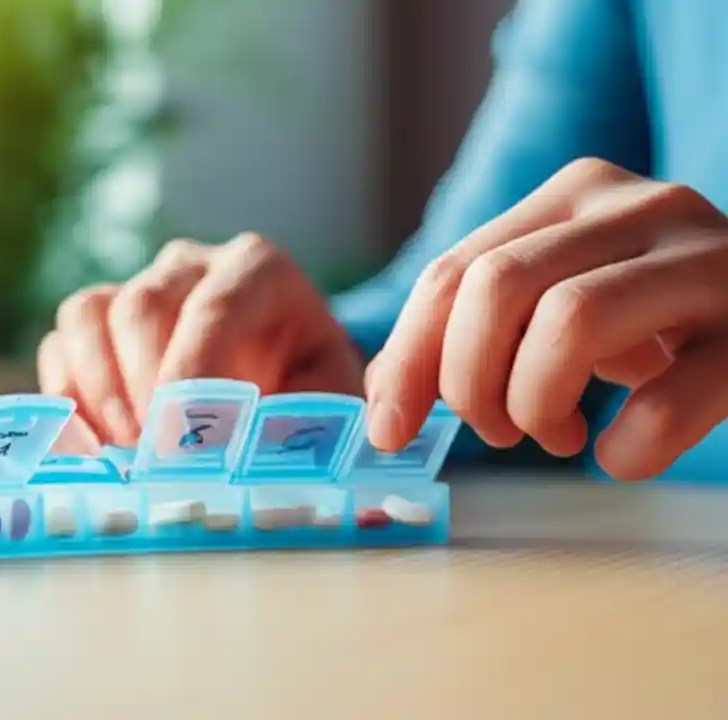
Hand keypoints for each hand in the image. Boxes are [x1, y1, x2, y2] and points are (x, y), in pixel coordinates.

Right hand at [39, 232, 363, 449]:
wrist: (282, 389)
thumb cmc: (308, 394)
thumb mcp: (326, 403)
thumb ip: (298, 420)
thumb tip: (240, 453)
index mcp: (257, 269)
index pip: (216, 305)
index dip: (193, 372)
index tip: (182, 441)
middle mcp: (189, 266)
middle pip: (141, 305)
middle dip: (142, 387)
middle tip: (154, 456)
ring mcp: (133, 289)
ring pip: (87, 315)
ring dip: (99, 392)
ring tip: (125, 454)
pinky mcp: (93, 326)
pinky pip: (58, 348)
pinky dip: (66, 402)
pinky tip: (93, 452)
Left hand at [365, 158, 727, 479]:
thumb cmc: (661, 321)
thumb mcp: (565, 302)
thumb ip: (480, 331)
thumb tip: (385, 401)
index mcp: (574, 195)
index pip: (454, 271)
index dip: (407, 357)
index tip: (388, 430)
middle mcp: (640, 206)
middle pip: (498, 289)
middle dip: (469, 381)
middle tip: (496, 431)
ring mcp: (708, 260)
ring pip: (571, 321)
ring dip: (534, 402)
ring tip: (550, 435)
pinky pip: (671, 396)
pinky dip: (627, 445)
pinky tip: (619, 455)